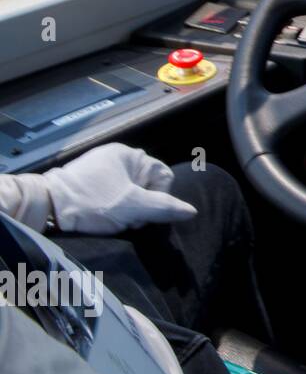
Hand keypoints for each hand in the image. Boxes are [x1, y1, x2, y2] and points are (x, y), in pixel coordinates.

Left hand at [43, 143, 197, 234]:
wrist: (45, 206)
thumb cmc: (90, 202)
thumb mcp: (132, 206)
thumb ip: (165, 207)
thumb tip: (192, 210)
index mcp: (129, 155)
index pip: (163, 176)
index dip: (159, 197)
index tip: (143, 211)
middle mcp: (116, 157)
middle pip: (147, 185)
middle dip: (142, 205)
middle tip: (126, 218)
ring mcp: (101, 168)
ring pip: (131, 193)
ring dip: (127, 209)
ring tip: (113, 219)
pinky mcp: (89, 182)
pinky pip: (114, 195)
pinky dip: (113, 208)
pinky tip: (103, 216)